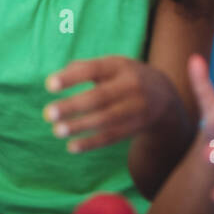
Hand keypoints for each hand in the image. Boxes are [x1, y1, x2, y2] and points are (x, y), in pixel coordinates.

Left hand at [44, 56, 180, 152]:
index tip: (48, 86)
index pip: (93, 70)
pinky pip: (113, 136)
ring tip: (56, 131)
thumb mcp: (110, 66)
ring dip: (80, 126)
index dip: (71, 78)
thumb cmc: (122, 78)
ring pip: (106, 119)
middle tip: (48, 114)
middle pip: (99, 97)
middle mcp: (131, 86)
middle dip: (73, 106)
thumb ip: (82, 68)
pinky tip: (71, 147)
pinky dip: (92, 143)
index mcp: (119, 66)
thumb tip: (58, 76)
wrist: (166, 97)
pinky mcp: (138, 126)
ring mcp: (138, 107)